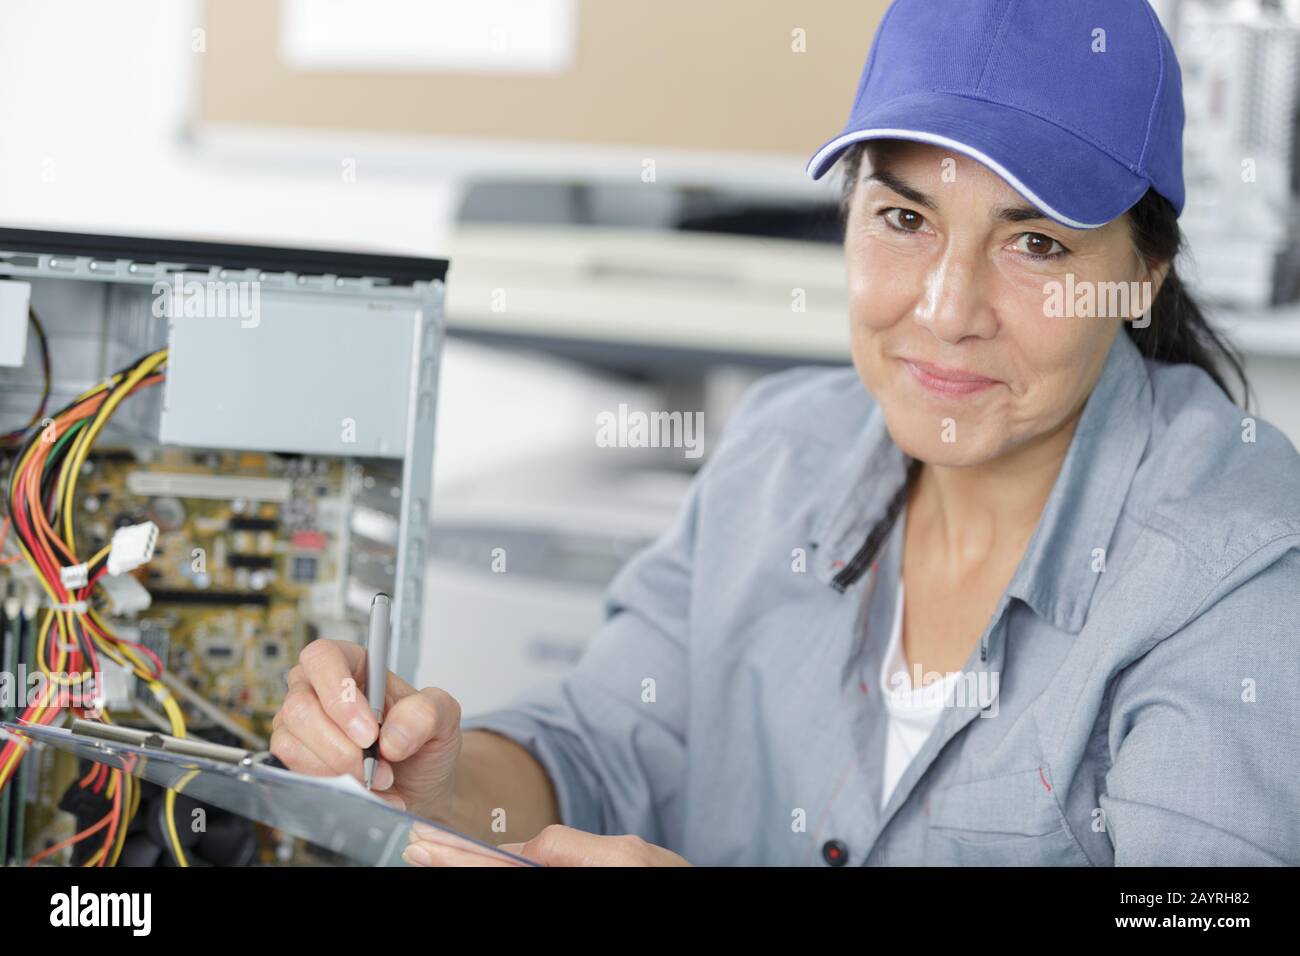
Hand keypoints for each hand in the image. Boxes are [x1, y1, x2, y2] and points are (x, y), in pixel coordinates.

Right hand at [270, 638, 462, 821]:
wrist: (417, 787)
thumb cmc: (422, 743)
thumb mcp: (444, 718)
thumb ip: (426, 714)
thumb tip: (392, 737)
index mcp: (353, 664)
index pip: (323, 657)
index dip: (339, 693)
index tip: (369, 732)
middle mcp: (318, 690)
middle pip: (300, 707)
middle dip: (341, 746)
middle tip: (377, 763)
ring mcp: (300, 726)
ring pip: (292, 744)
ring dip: (340, 770)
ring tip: (378, 776)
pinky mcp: (292, 759)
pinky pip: (294, 773)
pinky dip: (332, 787)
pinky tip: (362, 789)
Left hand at [402, 823, 691, 866]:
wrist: (688, 897)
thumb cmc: (666, 884)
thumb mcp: (628, 859)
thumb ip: (571, 849)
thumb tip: (526, 847)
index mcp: (561, 881)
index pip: (498, 868)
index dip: (458, 857)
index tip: (424, 845)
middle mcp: (555, 890)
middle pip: (492, 877)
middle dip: (449, 863)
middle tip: (412, 848)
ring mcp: (560, 893)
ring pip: (504, 880)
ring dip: (465, 868)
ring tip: (425, 856)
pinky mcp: (565, 886)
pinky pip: (523, 881)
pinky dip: (496, 869)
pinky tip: (474, 864)